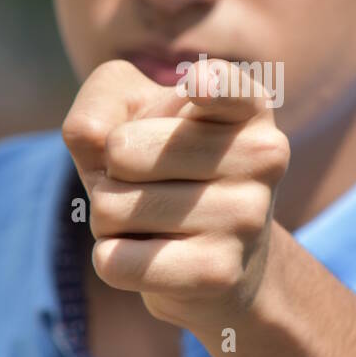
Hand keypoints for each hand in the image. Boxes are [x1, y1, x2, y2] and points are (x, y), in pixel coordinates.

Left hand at [61, 57, 289, 327]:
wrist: (216, 268)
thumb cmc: (165, 173)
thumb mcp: (131, 117)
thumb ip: (103, 101)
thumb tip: (94, 137)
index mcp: (248, 109)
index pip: (224, 86)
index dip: (205, 85)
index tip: (198, 86)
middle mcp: (261, 157)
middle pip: (121, 150)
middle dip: (110, 174)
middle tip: (149, 187)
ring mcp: (246, 217)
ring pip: (112, 207)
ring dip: (110, 220)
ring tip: (154, 224)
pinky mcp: (220, 272)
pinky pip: (116, 260)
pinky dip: (110, 260)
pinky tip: (151, 258)